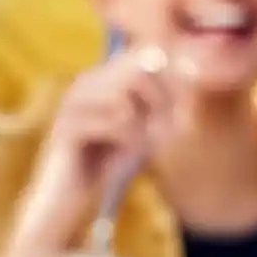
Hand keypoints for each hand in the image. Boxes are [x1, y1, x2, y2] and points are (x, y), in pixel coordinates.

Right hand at [25, 46, 175, 239]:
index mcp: (102, 79)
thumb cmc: (107, 164)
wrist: (69, 200)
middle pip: (137, 68)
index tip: (181, 113)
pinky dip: (134, 138)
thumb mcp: (143, 131)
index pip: (144, 56)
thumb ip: (162, 107)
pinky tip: (135, 152)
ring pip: (125, 92)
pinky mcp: (67, 128)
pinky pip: (116, 122)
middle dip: (162, 99)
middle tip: (167, 129)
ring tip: (151, 143)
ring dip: (148, 121)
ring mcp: (73, 103)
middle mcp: (85, 84)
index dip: (171, 82)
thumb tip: (190, 81)